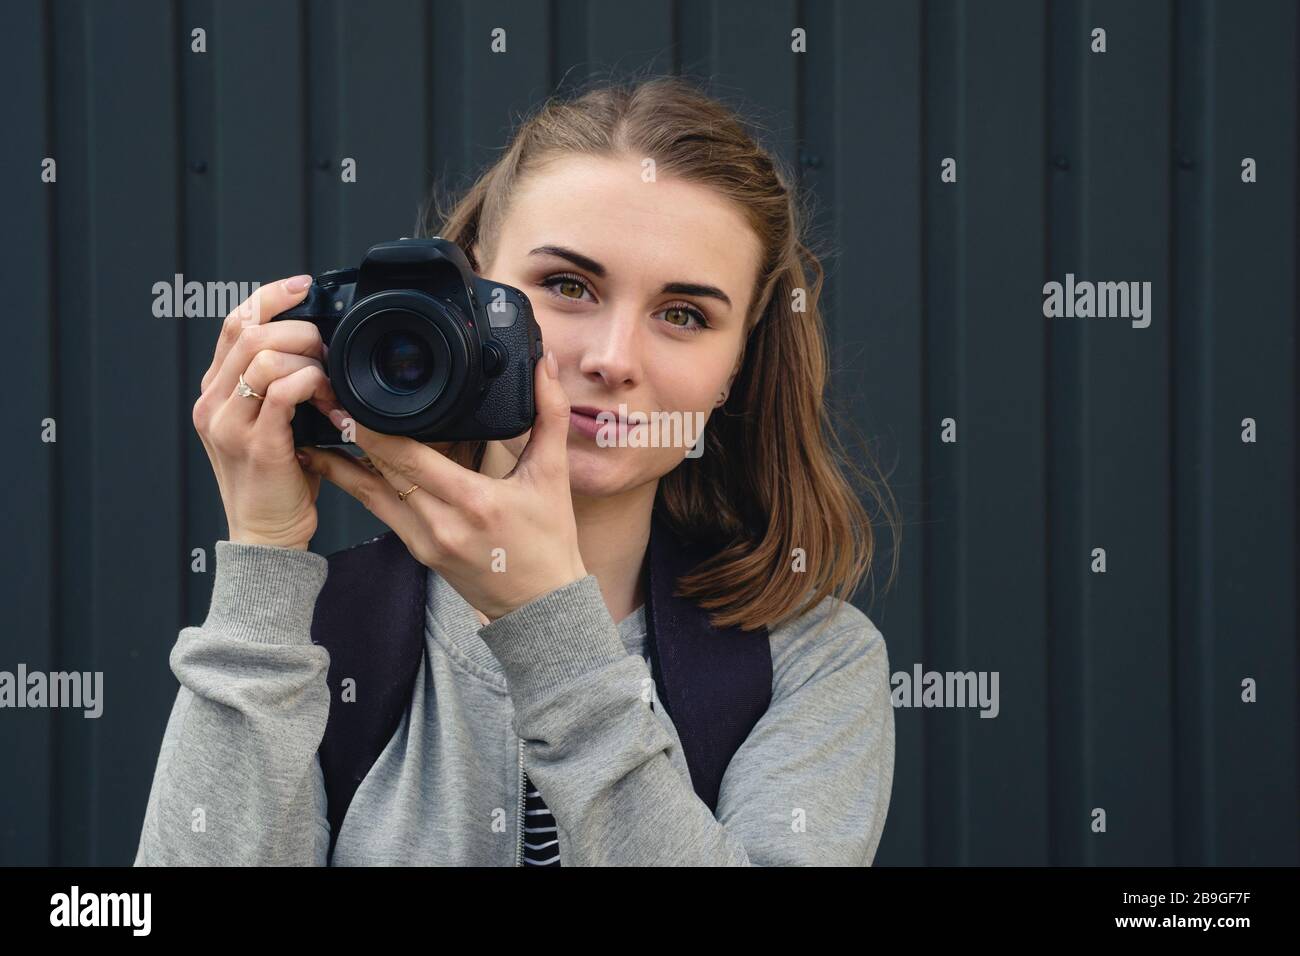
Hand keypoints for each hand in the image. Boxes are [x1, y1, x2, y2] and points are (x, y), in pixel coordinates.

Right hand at [192, 275, 337, 550]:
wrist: (267, 533)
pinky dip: (312, 385)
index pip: (234, 323)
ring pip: (264, 357)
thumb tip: (313, 344)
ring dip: (307, 359)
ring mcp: (229, 425)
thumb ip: (276, 384)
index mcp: (214, 392)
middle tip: (326, 348)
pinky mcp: (257, 446)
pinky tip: (329, 401)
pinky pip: (283, 393)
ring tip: (327, 381)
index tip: (304, 286)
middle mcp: (213, 404)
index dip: (270, 296)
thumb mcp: (270, 421)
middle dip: (298, 328)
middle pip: (249, 332)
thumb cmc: (279, 478)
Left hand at [299, 349, 587, 620]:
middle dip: (349, 434)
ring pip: (370, 496)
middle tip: (324, 400)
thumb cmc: (549, 543)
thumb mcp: (553, 476)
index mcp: (473, 501)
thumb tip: (545, 366)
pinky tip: (343, 466)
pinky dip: (360, 486)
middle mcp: (441, 524)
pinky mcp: (418, 552)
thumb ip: (550, 415)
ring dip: (342, 463)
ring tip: (316, 431)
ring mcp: (425, 541)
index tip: (350, 401)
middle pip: (380, 473)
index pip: (410, 459)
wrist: (541, 605)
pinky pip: (381, 512)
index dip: (373, 430)